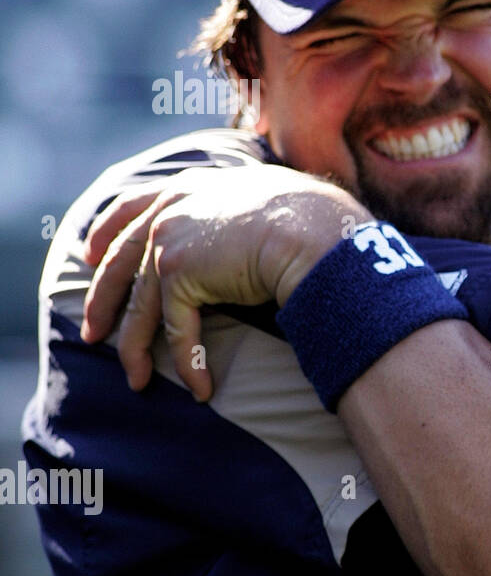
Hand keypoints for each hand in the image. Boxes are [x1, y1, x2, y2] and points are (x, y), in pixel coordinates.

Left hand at [80, 165, 369, 400]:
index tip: (91, 254)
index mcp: (191, 186)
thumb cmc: (313, 219)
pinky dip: (189, 362)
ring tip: (136, 380)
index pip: (134, 205)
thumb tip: (263, 230)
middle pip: (120, 259)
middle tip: (92, 331)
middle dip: (102, 300)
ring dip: (135, 349)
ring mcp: (169, 237)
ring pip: (142, 305)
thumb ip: (247, 211)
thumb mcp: (270, 200)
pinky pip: (179, 328)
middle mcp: (171, 207)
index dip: (108, 230)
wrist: (312, 230)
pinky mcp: (178, 271)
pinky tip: (200, 389)